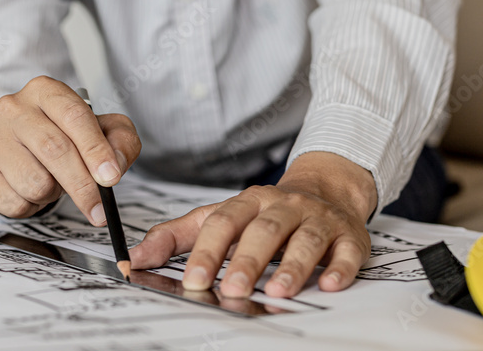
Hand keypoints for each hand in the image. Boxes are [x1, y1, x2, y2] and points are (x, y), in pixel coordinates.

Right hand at [0, 76, 140, 223]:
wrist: (15, 146)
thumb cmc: (63, 137)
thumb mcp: (101, 130)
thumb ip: (120, 141)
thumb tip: (115, 165)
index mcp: (45, 90)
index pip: (74, 116)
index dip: (95, 149)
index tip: (111, 177)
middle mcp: (12, 108)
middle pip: (55, 150)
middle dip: (83, 186)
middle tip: (99, 210)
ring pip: (34, 182)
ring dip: (52, 194)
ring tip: (50, 182)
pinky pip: (13, 202)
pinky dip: (30, 206)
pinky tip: (28, 190)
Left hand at [129, 152, 376, 297]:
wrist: (327, 190)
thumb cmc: (268, 213)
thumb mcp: (221, 216)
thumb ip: (177, 236)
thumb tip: (133, 259)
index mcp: (249, 201)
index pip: (224, 222)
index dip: (207, 251)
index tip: (193, 279)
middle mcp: (284, 206)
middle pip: (264, 230)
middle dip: (247, 261)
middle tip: (231, 290)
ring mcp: (318, 219)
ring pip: (305, 239)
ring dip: (291, 266)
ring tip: (276, 293)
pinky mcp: (349, 235)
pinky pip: (347, 251)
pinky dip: (340, 268)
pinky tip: (328, 284)